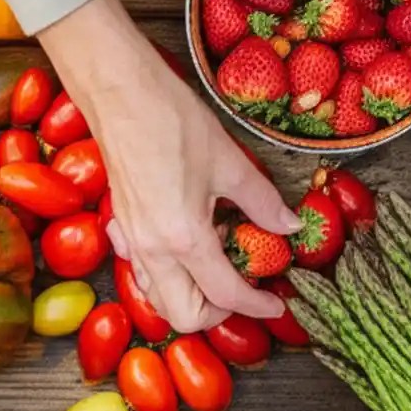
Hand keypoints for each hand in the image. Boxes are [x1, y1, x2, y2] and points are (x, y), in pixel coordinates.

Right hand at [38, 0, 299, 333]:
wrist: (120, 95)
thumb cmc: (174, 122)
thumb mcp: (230, 162)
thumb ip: (262, 201)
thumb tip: (290, 226)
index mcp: (184, 238)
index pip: (225, 295)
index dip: (257, 306)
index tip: (276, 304)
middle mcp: (153, 250)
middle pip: (183, 316)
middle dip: (217, 314)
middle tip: (244, 289)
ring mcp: (132, 241)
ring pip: (158, 298)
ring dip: (190, 296)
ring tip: (218, 260)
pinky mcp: (121, 228)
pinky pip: (143, 272)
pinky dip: (169, 275)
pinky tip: (187, 242)